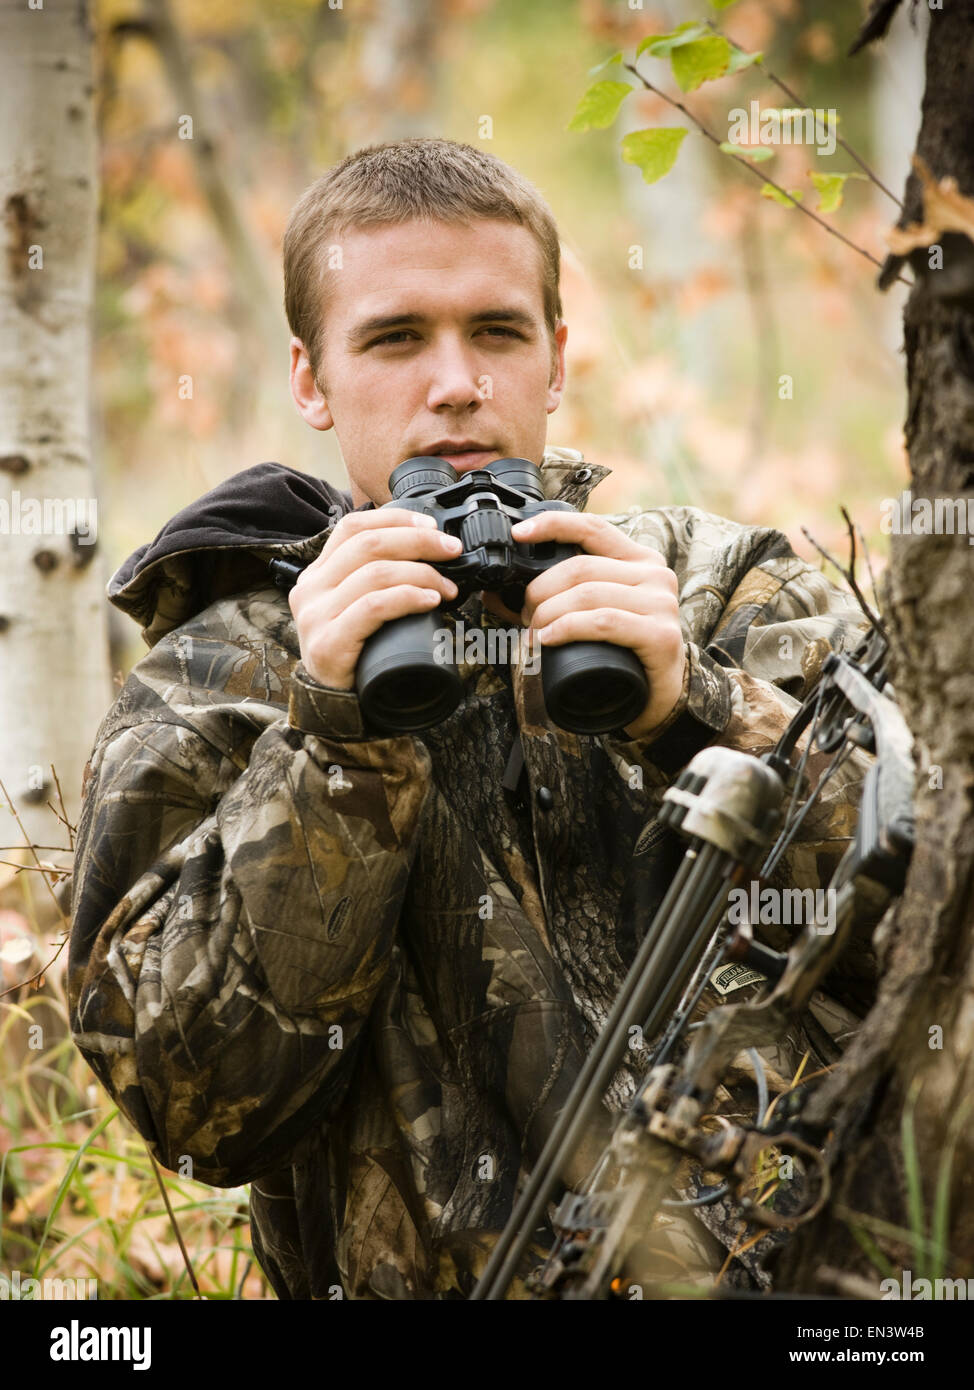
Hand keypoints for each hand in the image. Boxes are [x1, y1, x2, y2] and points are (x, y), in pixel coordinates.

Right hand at [288, 509, 461, 689]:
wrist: (338, 707)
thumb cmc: (358, 654)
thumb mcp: (359, 607)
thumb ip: (375, 579)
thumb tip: (429, 552)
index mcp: (318, 573)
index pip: (352, 527)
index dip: (395, 519)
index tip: (431, 526)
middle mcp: (310, 589)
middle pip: (368, 544)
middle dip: (418, 542)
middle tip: (452, 551)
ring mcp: (316, 616)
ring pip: (374, 573)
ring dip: (422, 574)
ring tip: (448, 588)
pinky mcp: (328, 643)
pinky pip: (373, 607)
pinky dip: (407, 598)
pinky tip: (430, 601)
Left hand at [510, 511, 686, 738]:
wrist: (655, 700)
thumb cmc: (618, 655)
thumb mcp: (588, 615)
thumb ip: (552, 599)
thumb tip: (495, 595)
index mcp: (639, 560)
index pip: (593, 528)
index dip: (553, 526)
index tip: (519, 534)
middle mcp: (655, 575)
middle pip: (580, 567)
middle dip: (540, 591)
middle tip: (525, 618)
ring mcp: (661, 605)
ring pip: (588, 594)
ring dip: (549, 614)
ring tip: (534, 636)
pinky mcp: (661, 636)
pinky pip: (603, 621)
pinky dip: (569, 628)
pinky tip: (549, 639)